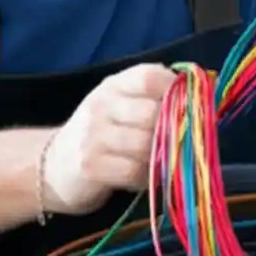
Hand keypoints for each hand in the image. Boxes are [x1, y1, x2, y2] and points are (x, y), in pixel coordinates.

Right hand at [40, 63, 175, 215]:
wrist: (52, 166)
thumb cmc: (100, 136)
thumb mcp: (119, 108)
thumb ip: (153, 100)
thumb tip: (203, 100)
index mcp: (112, 86)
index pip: (148, 77)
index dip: (176, 90)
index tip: (190, 106)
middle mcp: (100, 106)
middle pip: (153, 113)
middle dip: (174, 131)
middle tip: (182, 142)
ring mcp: (93, 136)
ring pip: (147, 145)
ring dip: (163, 157)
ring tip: (163, 161)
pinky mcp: (90, 166)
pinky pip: (135, 172)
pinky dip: (149, 178)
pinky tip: (146, 177)